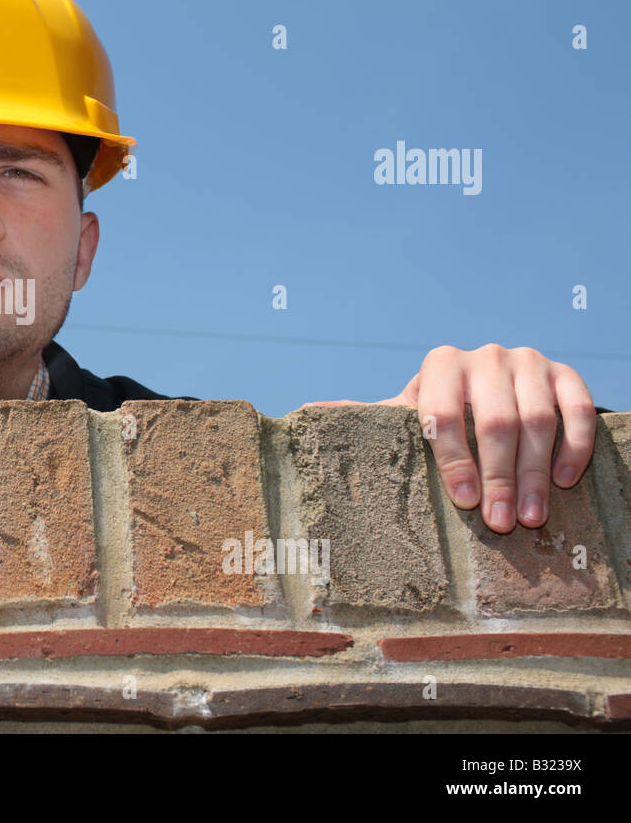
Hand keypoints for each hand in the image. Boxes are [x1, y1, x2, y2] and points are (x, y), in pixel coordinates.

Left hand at [301, 344, 596, 533]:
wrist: (497, 393)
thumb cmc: (440, 415)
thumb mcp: (404, 417)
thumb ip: (364, 417)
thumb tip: (302, 415)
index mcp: (439, 365)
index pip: (443, 414)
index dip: (453, 460)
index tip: (462, 501)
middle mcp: (485, 356)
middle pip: (494, 421)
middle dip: (497, 477)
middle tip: (500, 523)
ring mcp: (529, 361)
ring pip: (537, 419)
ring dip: (534, 473)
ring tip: (529, 516)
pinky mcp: (567, 373)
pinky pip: (577, 409)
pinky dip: (573, 447)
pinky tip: (563, 481)